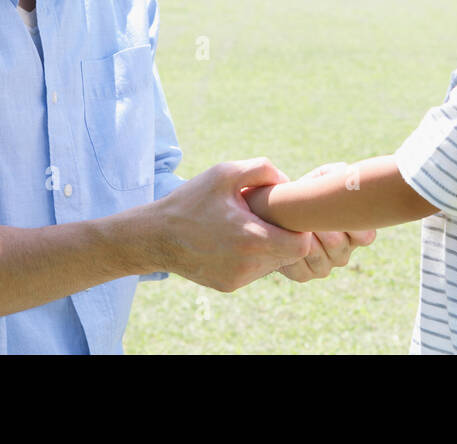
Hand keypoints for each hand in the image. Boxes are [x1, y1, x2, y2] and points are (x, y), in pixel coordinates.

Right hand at [141, 158, 312, 292]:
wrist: (154, 236)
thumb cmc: (191, 201)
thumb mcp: (224, 173)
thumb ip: (262, 169)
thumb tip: (287, 182)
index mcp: (252, 239)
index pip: (302, 246)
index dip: (302, 229)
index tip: (289, 215)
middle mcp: (248, 265)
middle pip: (289, 255)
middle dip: (285, 235)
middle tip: (268, 217)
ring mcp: (238, 279)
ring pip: (272, 263)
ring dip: (268, 246)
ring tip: (247, 226)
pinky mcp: (228, 285)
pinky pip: (254, 270)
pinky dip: (251, 256)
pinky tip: (233, 239)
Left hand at [271, 163, 376, 282]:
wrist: (274, 211)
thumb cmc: (305, 192)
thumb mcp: (322, 178)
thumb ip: (338, 173)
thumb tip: (345, 173)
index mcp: (356, 233)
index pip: (366, 236)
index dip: (351, 223)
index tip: (334, 208)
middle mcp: (343, 253)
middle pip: (339, 246)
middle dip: (323, 227)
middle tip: (309, 214)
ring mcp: (324, 267)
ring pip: (320, 257)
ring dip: (305, 239)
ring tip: (296, 222)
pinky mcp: (304, 275)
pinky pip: (301, 269)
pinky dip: (292, 253)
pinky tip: (285, 238)